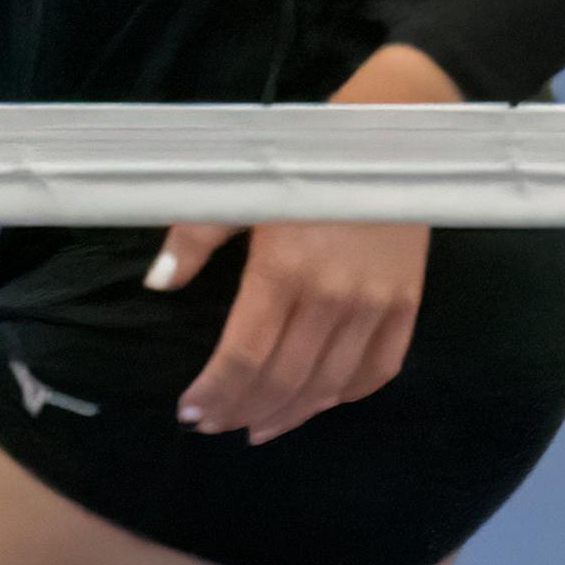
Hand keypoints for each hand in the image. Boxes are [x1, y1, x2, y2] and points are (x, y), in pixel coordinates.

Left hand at [153, 52, 463, 435]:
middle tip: (216, 426)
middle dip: (244, 410)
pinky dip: (348, 395)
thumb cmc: (302, 161)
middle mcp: (332, 297)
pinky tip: (321, 404)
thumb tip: (157, 282)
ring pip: (330, 384)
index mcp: (283, 271)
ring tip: (259, 427)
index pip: (243, 355)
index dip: (215, 391)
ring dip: (292, 414)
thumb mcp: (240, 191)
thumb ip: (194, 238)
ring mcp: (376, 304)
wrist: (386, 137)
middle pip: (284, 379)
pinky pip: (381, 367)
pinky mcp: (408, 303)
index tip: (190, 413)